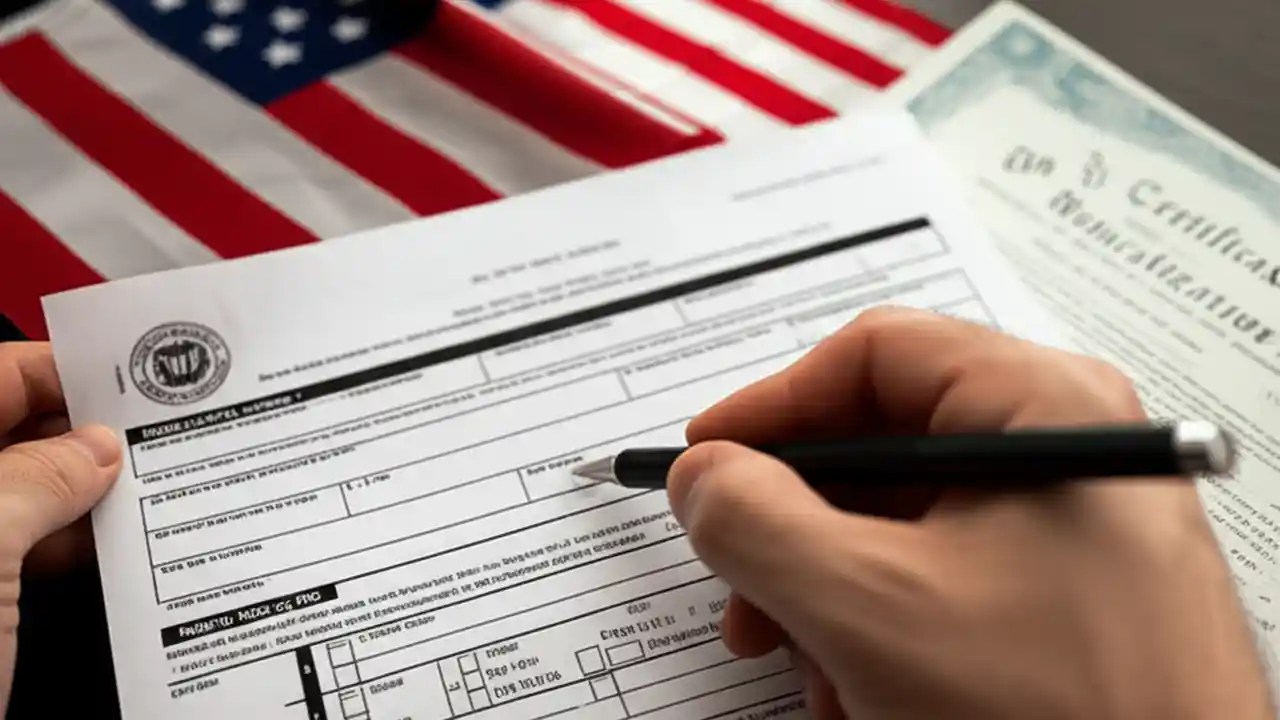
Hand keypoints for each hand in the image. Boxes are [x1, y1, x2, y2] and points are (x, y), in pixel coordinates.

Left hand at [0, 343, 120, 711]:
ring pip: (27, 499)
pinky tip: (120, 544)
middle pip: (12, 438)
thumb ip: (40, 477)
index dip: (60, 371)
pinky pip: (29, 556)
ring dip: (88, 493)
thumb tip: (93, 447)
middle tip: (159, 425)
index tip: (133, 373)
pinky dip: (75, 548)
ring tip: (155, 480)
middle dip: (84, 431)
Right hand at [668, 308, 1271, 718]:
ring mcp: (1076, 529)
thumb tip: (703, 479)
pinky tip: (862, 694)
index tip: (708, 460)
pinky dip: (883, 630)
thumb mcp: (870, 608)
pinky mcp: (1073, 600)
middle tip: (741, 582)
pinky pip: (948, 582)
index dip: (774, 402)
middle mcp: (1069, 452)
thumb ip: (758, 524)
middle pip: (885, 445)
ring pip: (907, 525)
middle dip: (795, 526)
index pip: (877, 352)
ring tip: (808, 669)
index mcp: (1047, 407)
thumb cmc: (1062, 716)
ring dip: (829, 594)